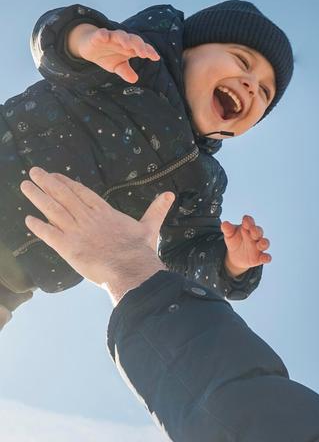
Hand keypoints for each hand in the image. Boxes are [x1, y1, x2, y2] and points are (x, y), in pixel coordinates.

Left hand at [20, 168, 173, 303]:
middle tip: (33, 172)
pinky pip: (49, 235)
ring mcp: (77, 232)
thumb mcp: (150, 226)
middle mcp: (88, 218)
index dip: (67, 183)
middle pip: (63, 196)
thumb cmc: (140, 250)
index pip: (82, 193)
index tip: (55, 175)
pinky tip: (28, 220)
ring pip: (53, 210)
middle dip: (47, 183)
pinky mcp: (68, 248)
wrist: (131, 269)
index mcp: (104, 212)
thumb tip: (170, 195)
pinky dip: (38, 227)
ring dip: (38, 197)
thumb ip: (156, 210)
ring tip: (26, 186)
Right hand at [67, 24, 160, 83]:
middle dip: (139, 45)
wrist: (89, 47)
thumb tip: (134, 80)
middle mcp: (122, 41)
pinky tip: (104, 37)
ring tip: (127, 46)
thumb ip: (125, 71)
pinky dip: (102, 34)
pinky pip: (101, 33)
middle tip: (143, 54)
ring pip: (120, 35)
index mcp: (129, 47)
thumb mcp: (116, 66)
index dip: (149, 51)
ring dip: (124, 39)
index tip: (156, 57)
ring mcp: (110, 37)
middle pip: (134, 40)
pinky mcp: (97, 36)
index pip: (142, 47)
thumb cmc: (107, 55)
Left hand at [221, 215, 271, 277]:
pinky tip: (265, 258)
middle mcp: (255, 236)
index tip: (245, 220)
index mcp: (247, 228)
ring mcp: (258, 246)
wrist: (236, 256)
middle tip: (252, 229)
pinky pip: (266, 257)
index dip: (248, 220)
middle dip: (256, 230)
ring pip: (264, 243)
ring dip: (264, 243)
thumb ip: (227, 229)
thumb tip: (224, 224)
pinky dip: (267, 257)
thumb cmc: (235, 241)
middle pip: (258, 231)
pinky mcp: (259, 257)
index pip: (249, 221)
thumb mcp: (229, 235)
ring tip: (262, 243)